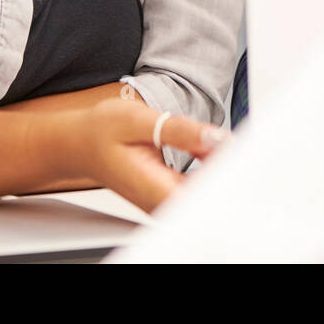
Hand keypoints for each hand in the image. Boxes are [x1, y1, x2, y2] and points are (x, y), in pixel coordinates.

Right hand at [60, 98, 227, 212]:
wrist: (80, 143)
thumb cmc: (101, 132)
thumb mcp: (140, 120)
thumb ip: (181, 132)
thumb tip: (216, 138)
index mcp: (155, 188)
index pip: (206, 197)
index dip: (231, 176)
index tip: (243, 152)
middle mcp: (161, 202)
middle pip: (211, 197)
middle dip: (232, 169)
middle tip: (240, 142)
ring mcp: (165, 201)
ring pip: (207, 192)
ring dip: (222, 167)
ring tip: (228, 142)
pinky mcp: (168, 195)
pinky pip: (199, 186)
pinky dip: (212, 167)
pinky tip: (213, 148)